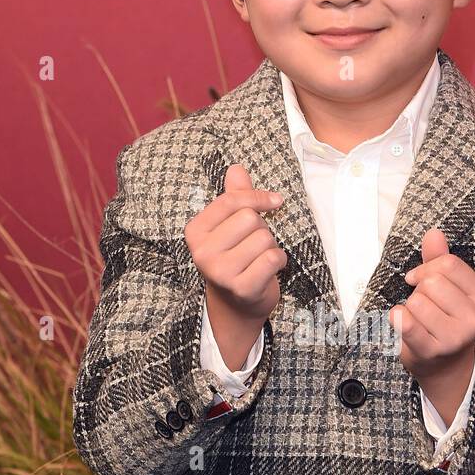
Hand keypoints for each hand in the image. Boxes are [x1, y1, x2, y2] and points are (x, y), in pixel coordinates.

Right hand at [185, 163, 286, 323]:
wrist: (237, 305)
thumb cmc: (236, 259)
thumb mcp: (231, 227)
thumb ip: (235, 197)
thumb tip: (237, 168)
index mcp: (195, 231)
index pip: (231, 200)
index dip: (258, 197)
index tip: (275, 201)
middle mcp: (202, 252)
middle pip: (250, 218)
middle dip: (262, 229)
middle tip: (254, 245)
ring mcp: (220, 272)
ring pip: (264, 238)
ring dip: (271, 246)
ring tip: (259, 259)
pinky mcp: (241, 287)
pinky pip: (272, 258)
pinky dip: (279, 261)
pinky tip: (269, 269)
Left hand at [388, 227, 474, 386]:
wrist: (442, 365)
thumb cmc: (441, 320)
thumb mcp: (446, 288)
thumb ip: (439, 260)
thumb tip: (433, 233)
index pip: (448, 264)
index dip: (426, 268)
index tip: (418, 280)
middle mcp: (474, 318)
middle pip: (431, 282)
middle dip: (418, 291)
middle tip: (423, 307)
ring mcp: (454, 337)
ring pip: (416, 302)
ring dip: (408, 308)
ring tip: (418, 321)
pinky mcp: (432, 351)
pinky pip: (407, 323)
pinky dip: (397, 318)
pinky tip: (399, 320)